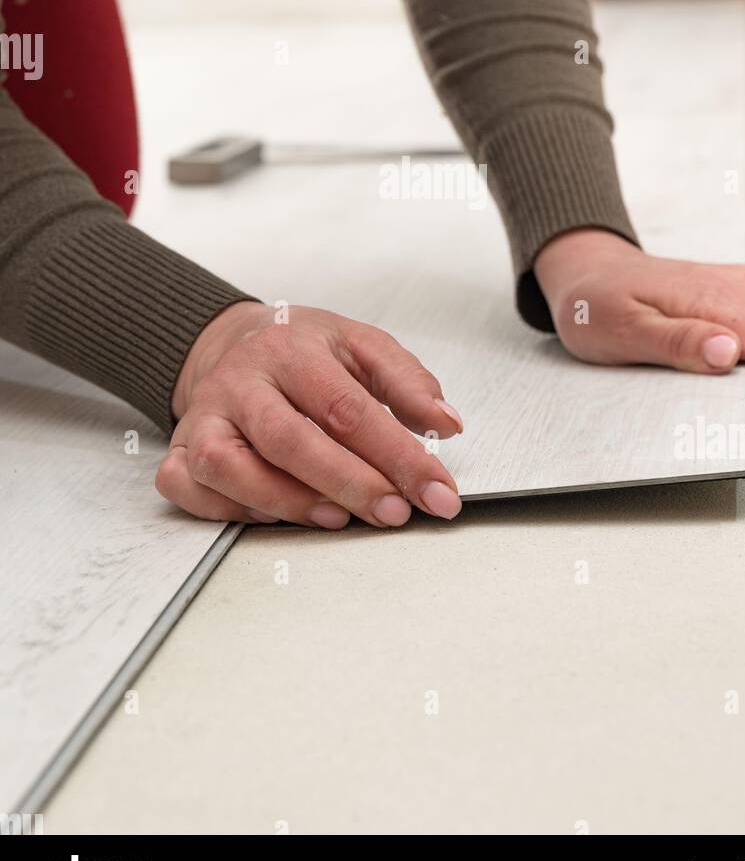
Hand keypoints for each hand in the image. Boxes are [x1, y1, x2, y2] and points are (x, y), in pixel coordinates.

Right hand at [156, 303, 463, 527]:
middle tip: (396, 513)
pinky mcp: (181, 447)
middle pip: (289, 439)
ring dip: (289, 502)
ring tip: (341, 518)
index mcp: (291, 349)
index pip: (347, 407)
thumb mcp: (360, 346)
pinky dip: (228, 509)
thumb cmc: (302, 352)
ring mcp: (204, 415)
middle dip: (350, 484)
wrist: (231, 342)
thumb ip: (407, 382)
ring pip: (230, 467)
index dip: (397, 456)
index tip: (437, 490)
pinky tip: (273, 516)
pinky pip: (190, 488)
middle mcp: (241, 381)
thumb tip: (446, 424)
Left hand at [534, 229, 744, 403]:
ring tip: (694, 367)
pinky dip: (742, 363)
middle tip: (696, 382)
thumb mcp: (623, 331)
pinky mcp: (740, 300)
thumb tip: (728, 352)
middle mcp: (743, 288)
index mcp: (720, 296)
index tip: (712, 393)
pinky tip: (702, 358)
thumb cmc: (598, 304)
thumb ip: (678, 343)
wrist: (590, 273)